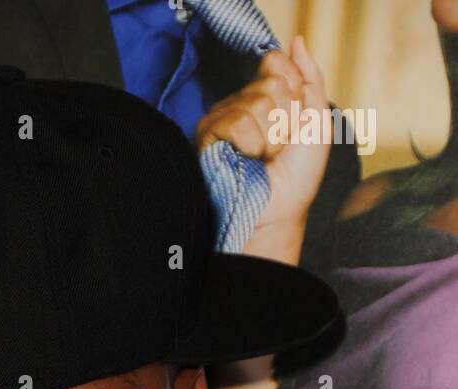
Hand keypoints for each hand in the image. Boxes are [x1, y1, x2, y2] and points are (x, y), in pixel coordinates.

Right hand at [195, 36, 331, 262]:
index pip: (276, 62)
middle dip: (286, 120)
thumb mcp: (318, 120)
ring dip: (270, 138)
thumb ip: (312, 77)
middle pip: (272, 83)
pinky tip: (247, 160)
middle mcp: (242, 100)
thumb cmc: (298, 174)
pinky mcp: (208, 134)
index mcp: (265, 93)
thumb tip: (297, 40)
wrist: (280, 211)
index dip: (294, 93)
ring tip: (263, 157)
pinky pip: (238, 122)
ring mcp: (223, 116)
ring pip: (257, 103)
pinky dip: (251, 145)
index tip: (294, 123)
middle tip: (278, 147)